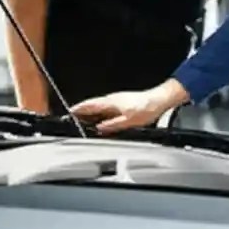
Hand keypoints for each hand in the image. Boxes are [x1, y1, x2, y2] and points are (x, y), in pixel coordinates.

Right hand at [70, 80, 187, 134]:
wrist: (160, 100)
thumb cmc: (147, 107)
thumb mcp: (128, 121)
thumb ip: (112, 125)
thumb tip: (100, 129)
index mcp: (110, 102)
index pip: (89, 105)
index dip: (78, 109)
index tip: (69, 113)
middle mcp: (113, 100)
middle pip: (93, 106)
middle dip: (82, 112)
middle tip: (74, 119)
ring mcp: (118, 100)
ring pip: (100, 107)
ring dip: (92, 113)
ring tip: (86, 122)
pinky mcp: (124, 103)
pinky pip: (108, 109)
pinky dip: (102, 114)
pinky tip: (104, 121)